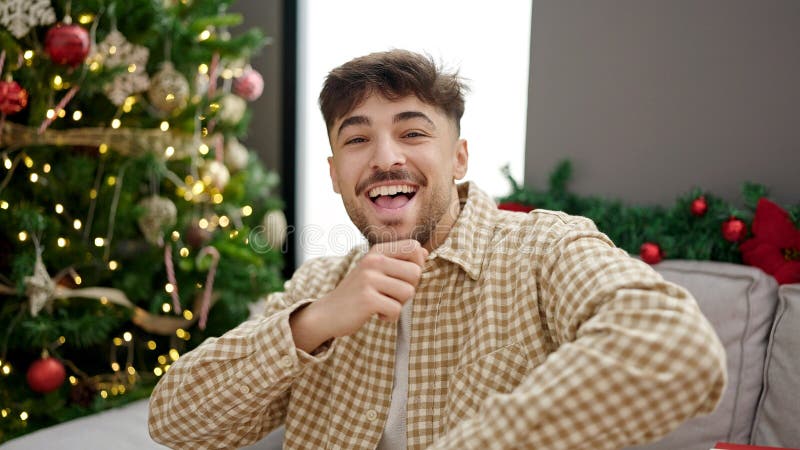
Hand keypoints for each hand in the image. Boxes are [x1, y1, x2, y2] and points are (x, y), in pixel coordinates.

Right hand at [289, 239, 427, 352]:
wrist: (327, 313)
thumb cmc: (357, 293)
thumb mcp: (376, 271)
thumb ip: (400, 260)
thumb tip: (425, 252)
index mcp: (377, 251)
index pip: (415, 248)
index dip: (416, 265)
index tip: (401, 277)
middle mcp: (373, 261)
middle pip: (416, 272)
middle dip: (408, 288)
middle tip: (389, 295)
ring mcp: (369, 279)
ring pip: (408, 292)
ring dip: (398, 304)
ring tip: (381, 303)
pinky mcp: (367, 299)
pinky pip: (396, 309)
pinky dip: (389, 316)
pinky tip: (375, 313)